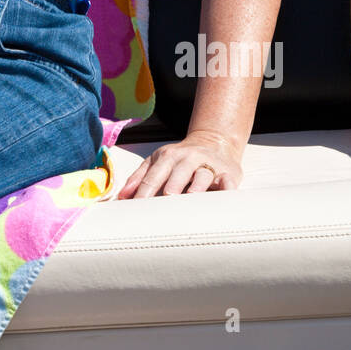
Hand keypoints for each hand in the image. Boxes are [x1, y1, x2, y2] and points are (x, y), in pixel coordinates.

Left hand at [116, 131, 241, 198]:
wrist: (214, 142)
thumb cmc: (181, 158)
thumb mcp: (158, 161)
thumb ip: (139, 178)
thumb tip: (121, 197)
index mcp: (168, 157)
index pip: (154, 176)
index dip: (145, 191)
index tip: (137, 207)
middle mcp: (188, 158)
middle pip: (178, 173)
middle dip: (172, 186)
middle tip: (166, 200)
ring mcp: (209, 164)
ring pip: (202, 175)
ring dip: (197, 186)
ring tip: (191, 197)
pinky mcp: (228, 173)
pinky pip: (228, 182)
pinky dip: (227, 189)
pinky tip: (224, 196)